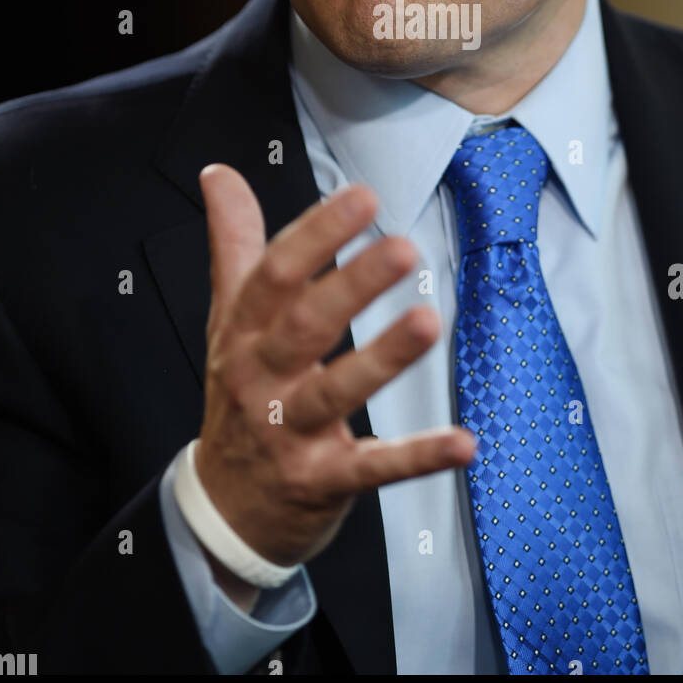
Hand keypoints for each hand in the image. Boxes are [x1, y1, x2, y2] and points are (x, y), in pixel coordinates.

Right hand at [193, 164, 476, 575]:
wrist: (223, 508)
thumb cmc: (238, 396)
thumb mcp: (227, 319)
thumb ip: (233, 244)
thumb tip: (220, 174)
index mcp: (243, 332)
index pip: (275, 274)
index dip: (317, 233)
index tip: (362, 196)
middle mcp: (261, 378)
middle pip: (304, 326)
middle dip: (351, 287)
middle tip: (402, 250)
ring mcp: (290, 432)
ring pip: (336, 392)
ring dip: (383, 358)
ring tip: (427, 322)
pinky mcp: (322, 481)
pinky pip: (373, 468)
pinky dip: (418, 457)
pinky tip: (462, 442)